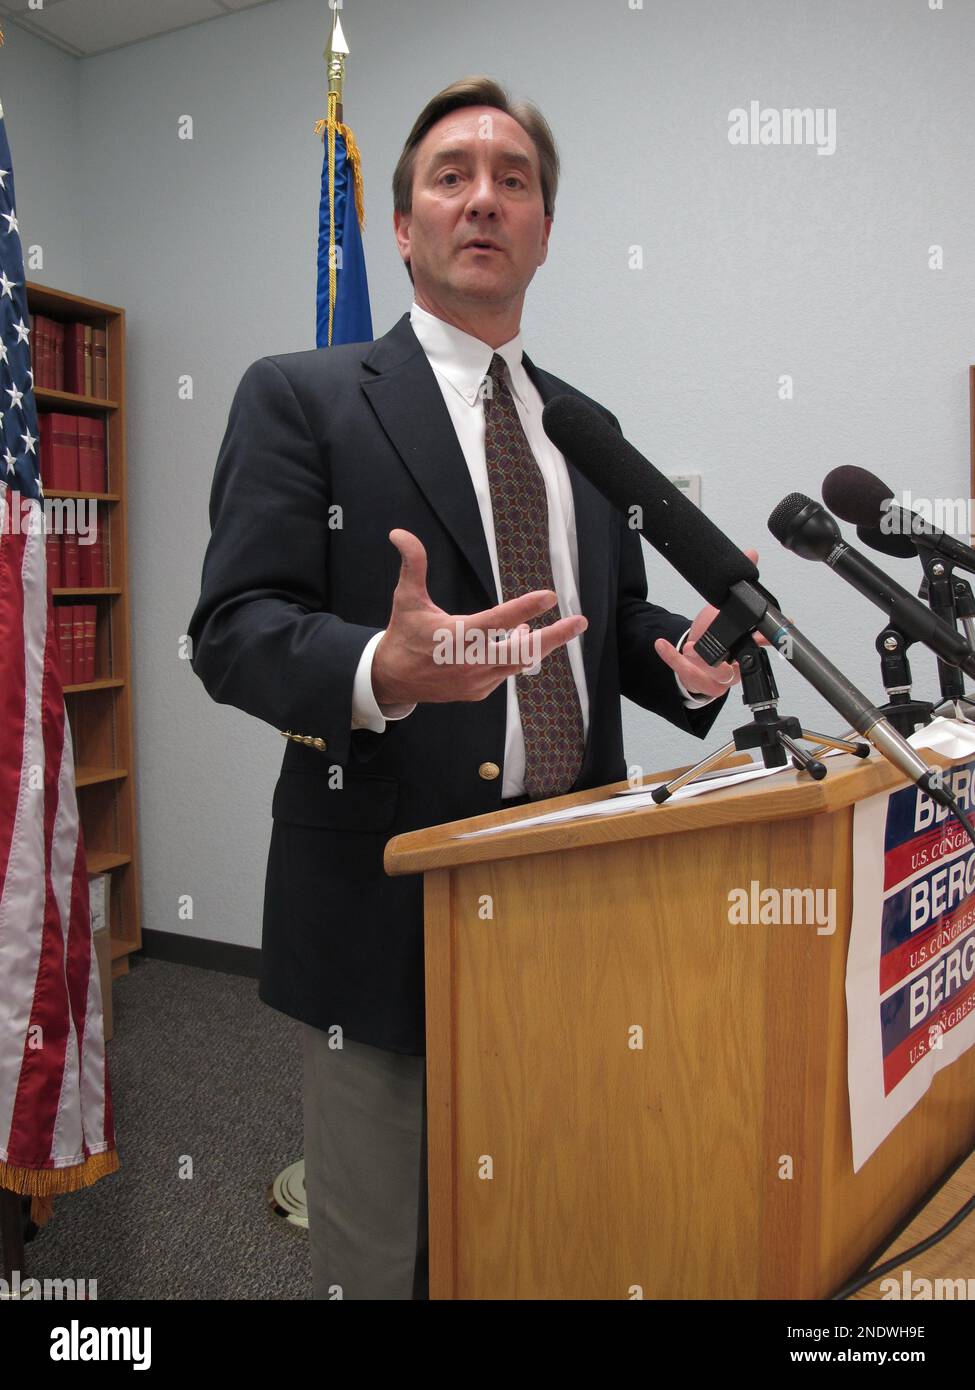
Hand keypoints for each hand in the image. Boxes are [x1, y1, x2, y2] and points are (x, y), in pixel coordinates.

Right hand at [371, 529, 587, 704]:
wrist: (391, 680)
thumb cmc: (403, 635)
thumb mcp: (406, 598)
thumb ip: (412, 564)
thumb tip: (400, 533)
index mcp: (458, 636)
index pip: (499, 620)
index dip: (526, 607)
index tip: (550, 596)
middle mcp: (472, 662)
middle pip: (523, 651)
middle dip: (555, 637)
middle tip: (579, 622)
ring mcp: (477, 681)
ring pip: (518, 663)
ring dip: (536, 644)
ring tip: (543, 628)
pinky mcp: (478, 692)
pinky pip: (505, 673)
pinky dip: (514, 657)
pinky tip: (512, 641)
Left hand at [653, 548, 765, 697]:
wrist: (695, 655)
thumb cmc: (712, 633)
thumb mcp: (724, 607)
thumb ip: (738, 584)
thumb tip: (752, 553)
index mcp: (744, 650)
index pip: (758, 647)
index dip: (762, 643)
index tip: (763, 636)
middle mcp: (732, 668)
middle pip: (733, 672)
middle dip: (724, 664)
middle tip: (712, 650)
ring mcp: (714, 678)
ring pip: (710, 676)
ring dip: (699, 662)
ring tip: (689, 648)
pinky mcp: (694, 679)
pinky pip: (682, 669)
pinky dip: (671, 656)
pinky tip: (661, 644)